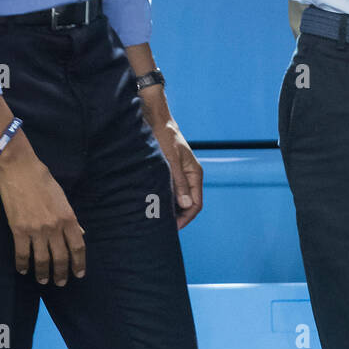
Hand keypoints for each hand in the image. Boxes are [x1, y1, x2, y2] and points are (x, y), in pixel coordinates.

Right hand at [0, 143, 85, 285]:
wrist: (21, 170)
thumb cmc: (44, 181)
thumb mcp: (63, 199)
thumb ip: (71, 219)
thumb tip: (80, 234)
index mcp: (69, 218)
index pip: (78, 246)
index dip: (79, 263)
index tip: (79, 273)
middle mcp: (55, 227)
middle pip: (61, 257)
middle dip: (62, 273)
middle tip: (61, 283)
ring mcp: (37, 230)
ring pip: (42, 259)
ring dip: (43, 273)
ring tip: (43, 280)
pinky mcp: (19, 230)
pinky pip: (22, 254)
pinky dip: (22, 265)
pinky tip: (23, 270)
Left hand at [142, 98, 203, 229]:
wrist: (155, 120)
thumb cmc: (164, 138)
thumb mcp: (170, 161)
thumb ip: (178, 183)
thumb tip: (186, 205)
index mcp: (195, 174)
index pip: (196, 204)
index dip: (185, 219)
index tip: (170, 228)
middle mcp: (190, 176)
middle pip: (188, 204)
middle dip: (177, 216)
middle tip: (160, 227)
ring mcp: (181, 174)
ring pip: (179, 198)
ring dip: (170, 208)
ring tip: (155, 217)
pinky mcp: (171, 172)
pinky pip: (171, 191)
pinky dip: (164, 199)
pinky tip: (152, 203)